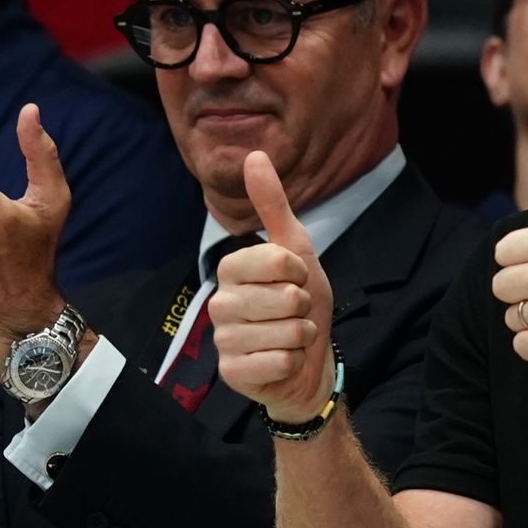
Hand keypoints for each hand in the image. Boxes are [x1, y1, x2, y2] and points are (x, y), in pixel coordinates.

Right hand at [210, 152, 335, 422]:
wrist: (308, 363)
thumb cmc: (300, 304)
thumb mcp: (296, 250)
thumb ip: (273, 205)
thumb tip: (255, 154)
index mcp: (231, 270)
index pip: (275, 259)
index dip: (298, 271)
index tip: (296, 279)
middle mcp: (219, 303)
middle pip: (285, 297)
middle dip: (303, 307)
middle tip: (292, 313)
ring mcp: (223, 340)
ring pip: (285, 332)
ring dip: (300, 336)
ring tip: (288, 336)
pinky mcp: (231, 373)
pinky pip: (279, 361)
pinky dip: (293, 361)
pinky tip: (282, 361)